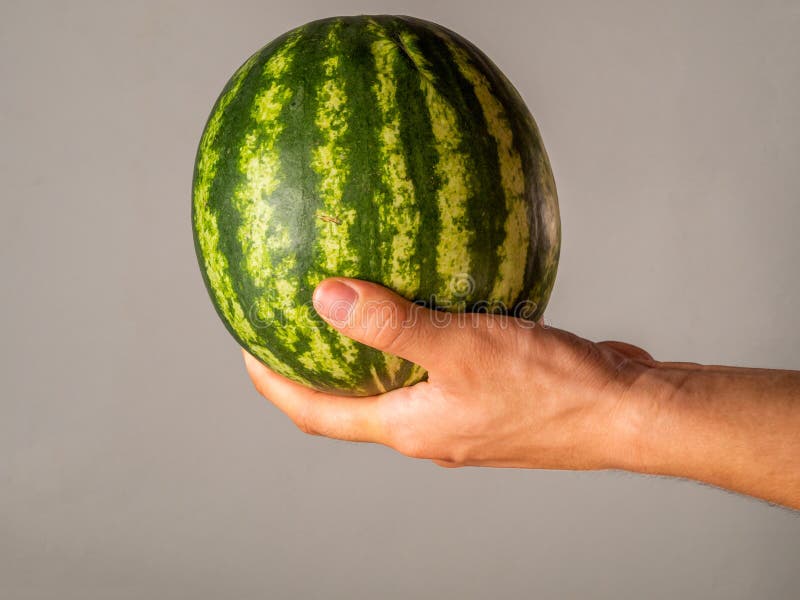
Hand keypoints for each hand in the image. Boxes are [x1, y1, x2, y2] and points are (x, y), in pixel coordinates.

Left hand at [242, 278, 653, 469]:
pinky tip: (432, 305)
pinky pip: (438, 369)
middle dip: (316, 371)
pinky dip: (419, 344)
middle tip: (291, 331)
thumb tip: (325, 299)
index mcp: (411, 427)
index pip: (320, 414)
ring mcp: (461, 418)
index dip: (277, 386)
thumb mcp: (461, 346)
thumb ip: (391, 324)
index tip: (247, 353)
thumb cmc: (549, 388)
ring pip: (397, 389)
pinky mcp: (492, 399)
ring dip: (368, 359)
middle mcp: (430, 430)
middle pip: (352, 406)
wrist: (623, 412)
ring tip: (353, 313)